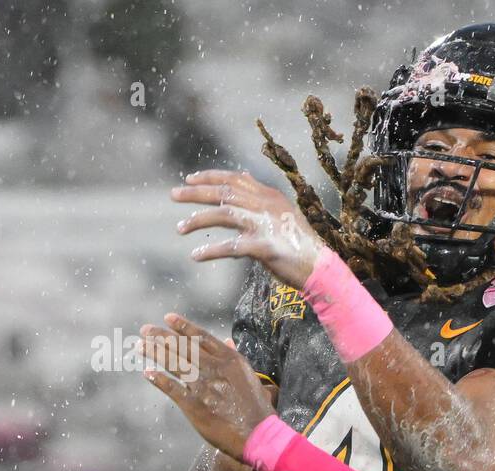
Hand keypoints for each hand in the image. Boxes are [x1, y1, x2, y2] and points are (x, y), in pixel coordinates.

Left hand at [142, 314, 274, 461]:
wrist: (258, 434)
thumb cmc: (256, 407)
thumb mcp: (249, 376)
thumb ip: (235, 358)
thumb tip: (227, 341)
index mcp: (229, 360)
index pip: (202, 337)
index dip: (183, 326)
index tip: (167, 318)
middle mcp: (215, 368)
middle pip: (183, 347)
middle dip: (161, 336)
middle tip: (145, 330)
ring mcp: (203, 386)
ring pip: (174, 364)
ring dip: (155, 353)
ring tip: (140, 346)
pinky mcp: (194, 405)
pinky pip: (172, 388)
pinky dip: (158, 380)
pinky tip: (147, 373)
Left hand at [173, 170, 326, 289]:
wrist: (321, 269)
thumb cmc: (300, 245)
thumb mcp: (282, 213)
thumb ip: (262, 197)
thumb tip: (242, 177)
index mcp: (270, 196)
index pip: (235, 180)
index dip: (210, 177)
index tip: (189, 178)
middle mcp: (267, 206)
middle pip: (224, 193)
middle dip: (195, 193)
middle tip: (173, 195)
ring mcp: (266, 226)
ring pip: (224, 215)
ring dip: (198, 220)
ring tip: (180, 229)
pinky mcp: (265, 248)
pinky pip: (231, 247)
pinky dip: (211, 250)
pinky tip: (196, 255)